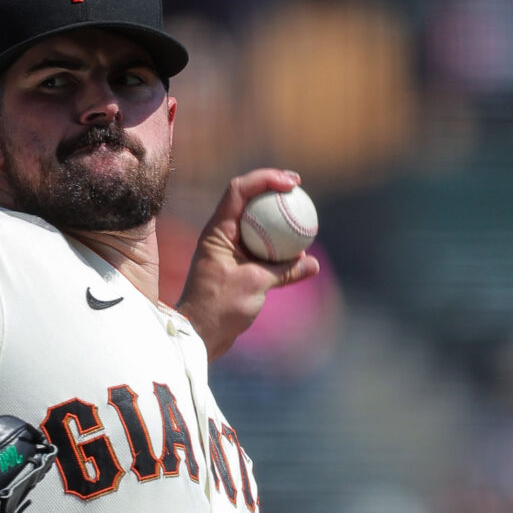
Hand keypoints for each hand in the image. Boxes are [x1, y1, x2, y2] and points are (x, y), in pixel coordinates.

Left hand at [175, 168, 319, 361]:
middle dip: (273, 189)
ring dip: (277, 218)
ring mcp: (229, 250)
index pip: (239, 190)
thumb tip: (312, 263)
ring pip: (257, 224)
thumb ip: (284, 271)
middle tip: (298, 188)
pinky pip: (261, 248)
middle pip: (249, 200)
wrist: (200, 334)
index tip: (291, 184)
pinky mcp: (238, 266)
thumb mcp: (255, 284)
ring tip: (302, 215)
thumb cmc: (219, 307)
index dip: (265, 178)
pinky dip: (279, 246)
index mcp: (218, 231)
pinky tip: (301, 252)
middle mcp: (222, 235)